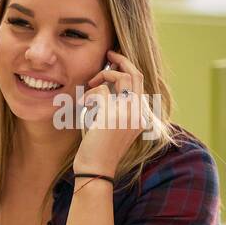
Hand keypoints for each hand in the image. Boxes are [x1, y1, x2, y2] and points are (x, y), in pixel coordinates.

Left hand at [74, 50, 150, 176]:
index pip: (140, 83)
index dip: (129, 68)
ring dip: (102, 77)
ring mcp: (128, 112)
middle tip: (108, 54)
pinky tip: (83, 106)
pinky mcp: (112, 114)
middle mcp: (139, 112)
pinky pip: (101, 91)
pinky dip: (89, 95)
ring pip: (120, 78)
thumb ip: (117, 109)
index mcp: (142, 115)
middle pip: (135, 75)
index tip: (116, 60)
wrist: (96, 170)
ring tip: (89, 87)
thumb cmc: (99, 150)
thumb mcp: (114, 128)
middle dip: (121, 61)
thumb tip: (107, 87)